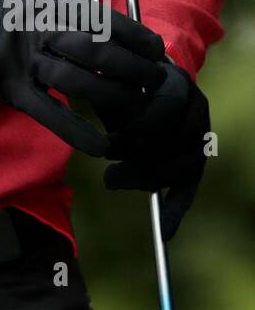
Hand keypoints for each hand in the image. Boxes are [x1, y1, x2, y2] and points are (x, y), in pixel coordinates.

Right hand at [0, 0, 166, 155]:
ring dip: (113, 97)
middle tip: (154, 82)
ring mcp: (24, 60)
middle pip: (96, 50)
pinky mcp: (11, 89)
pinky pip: (48, 112)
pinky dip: (76, 131)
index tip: (156, 52)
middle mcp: (38, 27)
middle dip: (132, 69)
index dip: (136, 37)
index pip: (104, 20)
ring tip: (137, 107)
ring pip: (77, 80)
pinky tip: (101, 145)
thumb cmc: (3, 3)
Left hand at [101, 57, 210, 241]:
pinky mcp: (197, 156)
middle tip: (108, 176)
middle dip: (139, 165)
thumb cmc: (123, 82)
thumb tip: (107, 144)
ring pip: (183, 168)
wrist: (147, 79)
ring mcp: (201, 133)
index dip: (137, 134)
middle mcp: (197, 107)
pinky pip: (190, 184)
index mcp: (177, 82)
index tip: (107, 147)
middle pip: (176, 146)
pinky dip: (176, 208)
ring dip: (147, 179)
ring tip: (114, 179)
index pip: (165, 114)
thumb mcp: (115, 85)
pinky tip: (164, 230)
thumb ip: (114, 105)